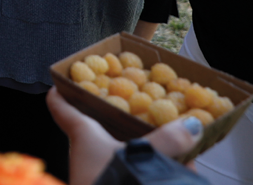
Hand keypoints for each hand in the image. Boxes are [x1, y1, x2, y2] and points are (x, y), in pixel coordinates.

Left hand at [47, 88, 201, 184]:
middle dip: (118, 119)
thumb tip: (191, 126)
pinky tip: (175, 173)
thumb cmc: (108, 182)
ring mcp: (96, 173)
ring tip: (172, 146)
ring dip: (141, 150)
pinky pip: (129, 174)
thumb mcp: (139, 158)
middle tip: (138, 107)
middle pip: (95, 128)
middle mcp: (85, 154)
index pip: (61, 107)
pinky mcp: (108, 183)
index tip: (64, 78)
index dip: (62, 90)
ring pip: (117, 153)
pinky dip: (148, 172)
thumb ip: (166, 142)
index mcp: (83, 136)